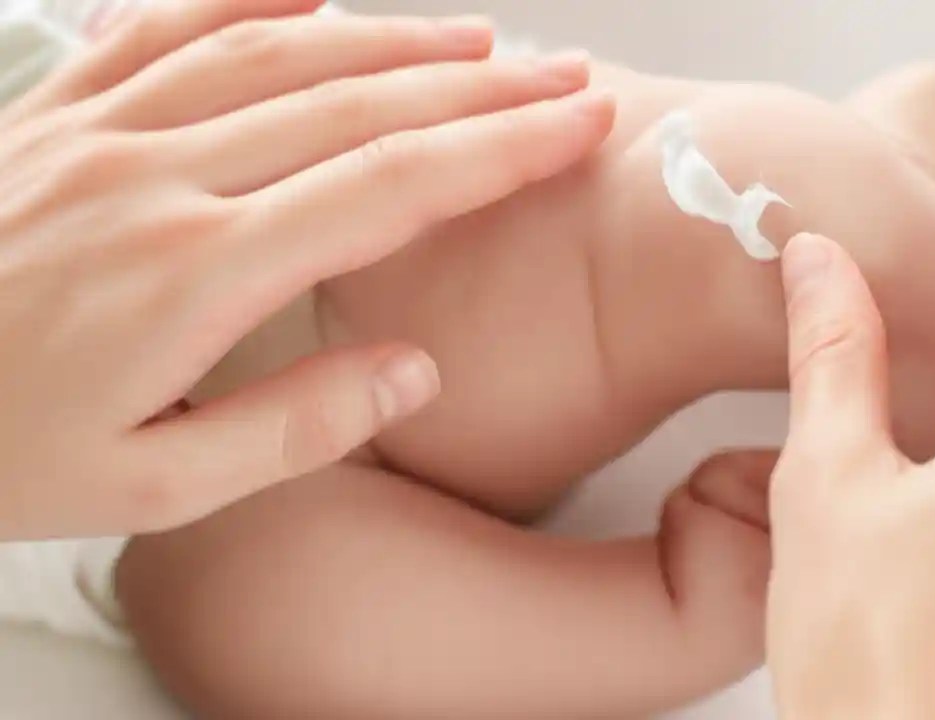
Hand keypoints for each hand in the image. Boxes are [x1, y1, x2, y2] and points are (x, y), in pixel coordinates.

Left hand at [0, 0, 615, 538]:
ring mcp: (98, 132)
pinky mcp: (55, 113)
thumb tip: (413, 367)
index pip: (388, 185)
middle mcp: (153, 178)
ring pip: (275, 49)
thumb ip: (296, 427)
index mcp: (193, 273)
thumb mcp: (154, 489)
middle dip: (477, 86)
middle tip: (563, 76)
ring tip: (476, 36)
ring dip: (389, 35)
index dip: (499, 150)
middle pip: (353, 102)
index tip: (576, 127)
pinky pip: (161, 22)